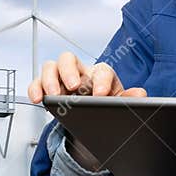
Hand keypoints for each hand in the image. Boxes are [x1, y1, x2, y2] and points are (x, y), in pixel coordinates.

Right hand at [27, 50, 146, 102]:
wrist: (92, 117)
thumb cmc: (105, 105)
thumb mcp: (119, 104)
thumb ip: (130, 99)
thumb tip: (141, 95)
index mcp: (100, 74)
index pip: (100, 70)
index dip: (100, 80)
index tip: (100, 95)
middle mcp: (78, 71)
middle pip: (69, 58)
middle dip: (69, 71)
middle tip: (73, 87)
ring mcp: (60, 78)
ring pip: (50, 66)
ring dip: (49, 79)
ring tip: (53, 95)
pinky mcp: (46, 88)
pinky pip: (36, 82)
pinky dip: (35, 88)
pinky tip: (38, 99)